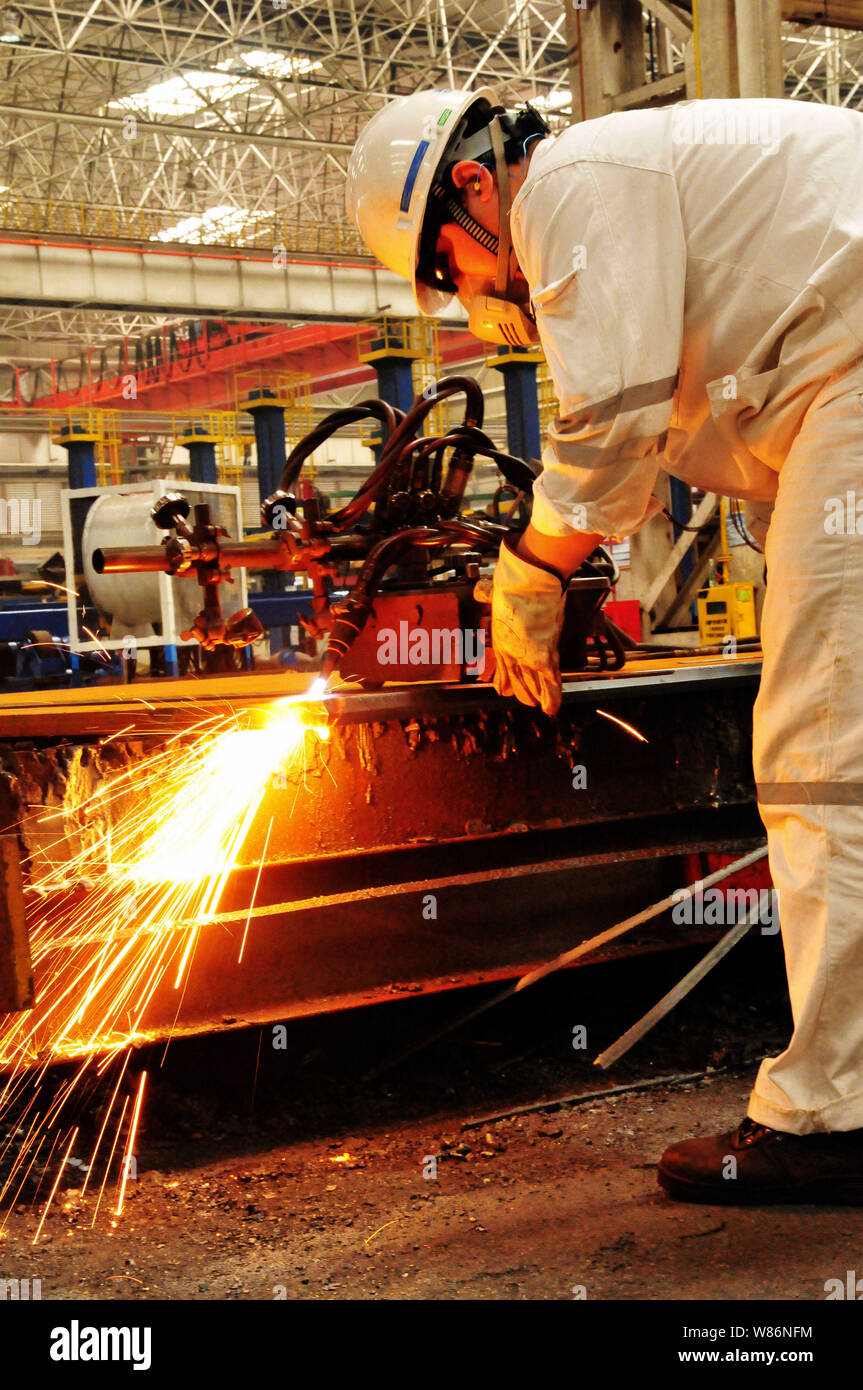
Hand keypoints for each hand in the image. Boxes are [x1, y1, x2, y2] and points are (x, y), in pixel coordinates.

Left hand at [474, 535, 566, 715]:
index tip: (505, 688)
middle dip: (523, 693)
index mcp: (499, 641)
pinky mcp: (542, 658)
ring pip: (532, 687)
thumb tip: (480, 590)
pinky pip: (549, 684)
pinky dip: (552, 698)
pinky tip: (551, 710)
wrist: (527, 583)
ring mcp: (526, 658)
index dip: (504, 682)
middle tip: (530, 700)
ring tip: (541, 706)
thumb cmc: (513, 584)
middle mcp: (510, 654)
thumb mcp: (495, 595)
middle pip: (516, 683)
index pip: (501, 671)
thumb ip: (488, 596)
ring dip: (538, 697)